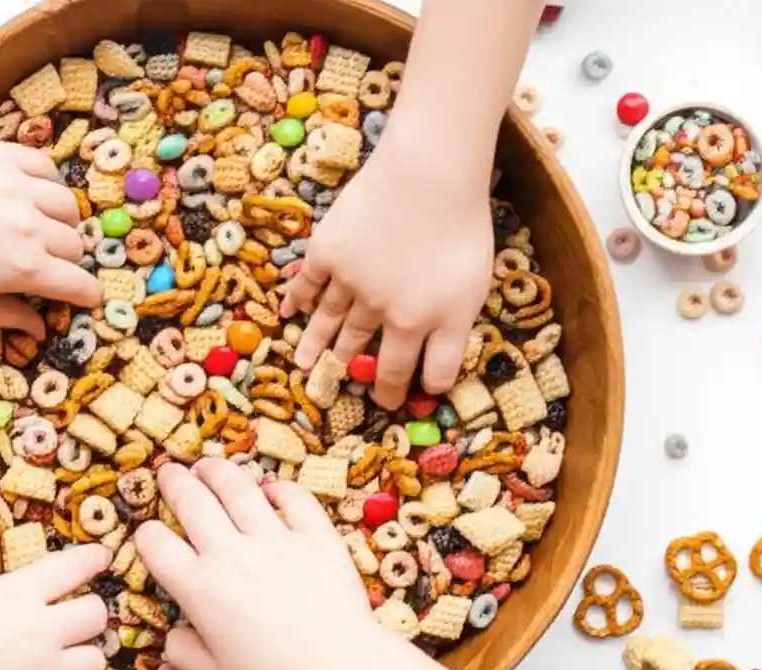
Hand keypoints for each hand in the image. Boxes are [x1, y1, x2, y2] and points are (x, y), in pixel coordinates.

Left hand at [0, 142, 101, 337]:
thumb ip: (8, 316)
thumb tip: (40, 330)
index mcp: (24, 269)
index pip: (79, 283)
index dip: (86, 294)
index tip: (85, 295)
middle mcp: (30, 226)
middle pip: (74, 243)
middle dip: (66, 258)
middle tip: (44, 261)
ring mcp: (17, 186)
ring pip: (66, 203)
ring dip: (59, 219)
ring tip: (39, 224)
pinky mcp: (0, 155)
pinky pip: (43, 166)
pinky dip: (44, 181)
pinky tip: (28, 191)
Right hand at [0, 510, 108, 669]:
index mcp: (20, 593)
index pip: (76, 567)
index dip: (95, 558)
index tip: (100, 558)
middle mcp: (42, 632)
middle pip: (97, 615)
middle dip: (89, 612)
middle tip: (74, 615)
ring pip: (95, 661)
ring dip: (84, 656)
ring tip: (66, 655)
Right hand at [133, 459, 395, 669]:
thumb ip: (184, 653)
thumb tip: (173, 636)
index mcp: (201, 589)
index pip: (156, 544)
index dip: (146, 534)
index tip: (149, 533)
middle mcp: (232, 555)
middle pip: (192, 501)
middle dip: (174, 481)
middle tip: (168, 472)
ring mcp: (276, 540)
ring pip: (238, 488)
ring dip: (218, 471)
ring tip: (208, 464)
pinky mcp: (315, 535)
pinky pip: (294, 498)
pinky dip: (279, 487)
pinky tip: (270, 487)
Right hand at [281, 149, 491, 407]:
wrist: (428, 176)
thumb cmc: (462, 228)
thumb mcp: (473, 293)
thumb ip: (453, 335)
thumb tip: (435, 373)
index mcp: (420, 324)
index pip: (408, 370)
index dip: (398, 390)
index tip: (390, 401)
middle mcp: (381, 313)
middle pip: (365, 350)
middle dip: (354, 373)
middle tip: (338, 390)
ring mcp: (350, 283)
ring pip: (331, 322)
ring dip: (317, 345)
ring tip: (305, 364)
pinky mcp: (327, 254)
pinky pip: (308, 284)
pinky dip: (296, 299)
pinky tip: (288, 312)